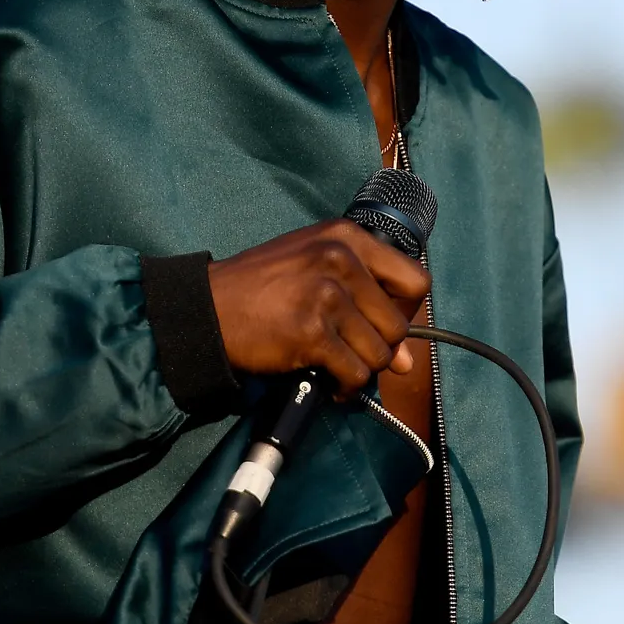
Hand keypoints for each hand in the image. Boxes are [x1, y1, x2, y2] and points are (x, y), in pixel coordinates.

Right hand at [207, 219, 430, 392]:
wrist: (208, 309)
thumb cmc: (261, 287)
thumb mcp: (314, 269)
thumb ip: (365, 301)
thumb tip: (408, 361)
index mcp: (348, 237)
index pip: (415, 281)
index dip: (405, 311)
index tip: (383, 324)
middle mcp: (341, 260)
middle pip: (398, 325)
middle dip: (380, 348)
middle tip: (351, 351)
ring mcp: (327, 296)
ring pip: (379, 354)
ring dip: (361, 369)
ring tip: (336, 366)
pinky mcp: (312, 333)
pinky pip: (354, 374)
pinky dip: (344, 386)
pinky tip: (328, 381)